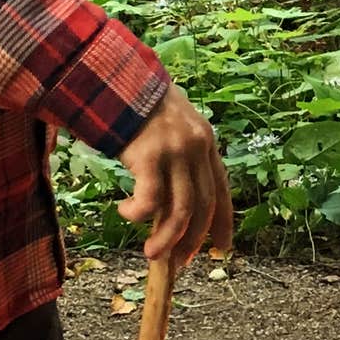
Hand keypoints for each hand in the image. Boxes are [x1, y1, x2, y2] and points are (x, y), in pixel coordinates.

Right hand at [116, 84, 234, 265]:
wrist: (116, 76)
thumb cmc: (137, 107)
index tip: (221, 249)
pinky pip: (150, 200)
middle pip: (204, 205)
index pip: (221, 190)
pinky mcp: (150, 155)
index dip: (223, 222)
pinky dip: (138, 214)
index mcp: (206, 143)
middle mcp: (197, 148)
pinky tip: (125, 213)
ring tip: (152, 254)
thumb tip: (168, 206)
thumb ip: (177, 162)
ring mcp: (175, 151)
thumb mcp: (169, 132)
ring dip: (167, 238)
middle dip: (193, 240)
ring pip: (181, 209)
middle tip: (179, 263)